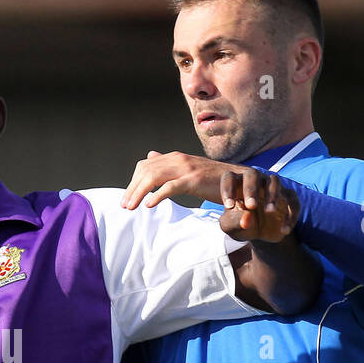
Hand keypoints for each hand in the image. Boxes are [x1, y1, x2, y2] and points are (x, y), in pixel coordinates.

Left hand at [121, 151, 246, 209]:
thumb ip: (168, 164)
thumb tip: (150, 155)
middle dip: (132, 189)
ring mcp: (186, 168)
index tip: (127, 199)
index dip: (133, 182)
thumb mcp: (188, 169)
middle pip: (146, 172)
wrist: (239, 180)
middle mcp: (178, 159)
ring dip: (139, 193)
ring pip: (154, 177)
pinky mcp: (194, 179)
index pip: (145, 166)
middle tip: (124, 206)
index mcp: (175, 158)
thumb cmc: (213, 178)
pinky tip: (149, 205)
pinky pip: (170, 186)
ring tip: (132, 207)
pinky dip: (157, 195)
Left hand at [218, 168, 297, 242]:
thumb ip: (234, 223)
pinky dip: (290, 215)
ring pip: (274, 181)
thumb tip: (246, 220)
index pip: (229, 178)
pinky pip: (292, 202)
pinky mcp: (287, 199)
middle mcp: (254, 181)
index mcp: (236, 184)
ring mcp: (272, 188)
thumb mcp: (232, 227)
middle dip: (251, 188)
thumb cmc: (239, 225)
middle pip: (252, 174)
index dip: (228, 189)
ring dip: (273, 194)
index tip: (229, 206)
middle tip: (251, 205)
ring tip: (270, 211)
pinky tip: (284, 230)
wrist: (257, 233)